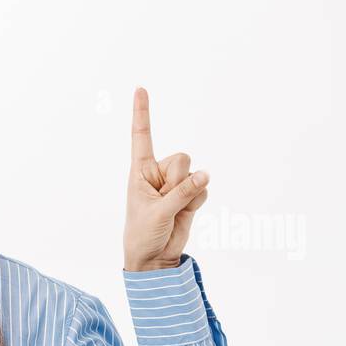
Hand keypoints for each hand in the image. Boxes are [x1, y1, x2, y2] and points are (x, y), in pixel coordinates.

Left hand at [123, 87, 208, 270]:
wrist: (154, 257)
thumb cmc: (143, 233)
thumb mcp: (157, 212)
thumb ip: (181, 192)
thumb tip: (205, 174)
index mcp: (140, 171)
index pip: (142, 137)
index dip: (142, 113)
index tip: (140, 88)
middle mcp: (158, 172)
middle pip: (181, 157)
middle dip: (176, 181)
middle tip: (164, 202)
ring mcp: (175, 183)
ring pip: (194, 171)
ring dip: (187, 193)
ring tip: (172, 210)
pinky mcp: (190, 194)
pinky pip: (203, 187)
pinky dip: (197, 201)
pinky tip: (185, 213)